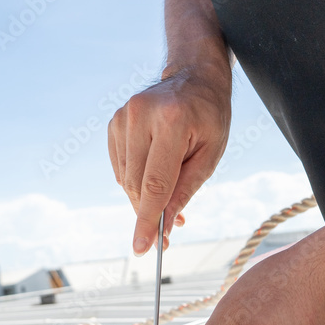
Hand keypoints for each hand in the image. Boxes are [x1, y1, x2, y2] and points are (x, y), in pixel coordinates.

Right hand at [108, 63, 230, 255]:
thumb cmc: (209, 118)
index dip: (147, 220)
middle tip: (166, 233)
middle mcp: (140, 116)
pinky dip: (136, 181)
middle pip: (137, 185)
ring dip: (144, 197)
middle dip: (149, 213)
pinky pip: (120, 168)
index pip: (155, 183)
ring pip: (125, 180)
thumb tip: (164, 228)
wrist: (194, 76)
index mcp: (171, 122)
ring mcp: (123, 117)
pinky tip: (154, 172)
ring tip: (168, 195)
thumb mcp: (209, 157)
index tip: (142, 248)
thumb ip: (185, 192)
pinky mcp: (114, 123)